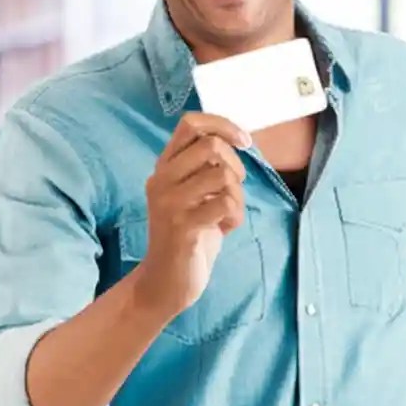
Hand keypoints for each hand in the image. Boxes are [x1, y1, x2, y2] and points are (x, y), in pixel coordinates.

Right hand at [136, 112, 252, 318]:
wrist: (165, 281)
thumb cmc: (188, 233)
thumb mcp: (192, 192)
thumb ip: (205, 166)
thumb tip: (236, 138)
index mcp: (164, 166)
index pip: (191, 123)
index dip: (223, 125)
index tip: (243, 142)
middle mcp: (162, 179)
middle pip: (211, 146)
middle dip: (236, 165)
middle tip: (233, 189)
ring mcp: (169, 203)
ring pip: (223, 175)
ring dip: (237, 196)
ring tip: (226, 214)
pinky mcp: (182, 227)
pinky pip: (226, 204)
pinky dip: (235, 217)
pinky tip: (223, 230)